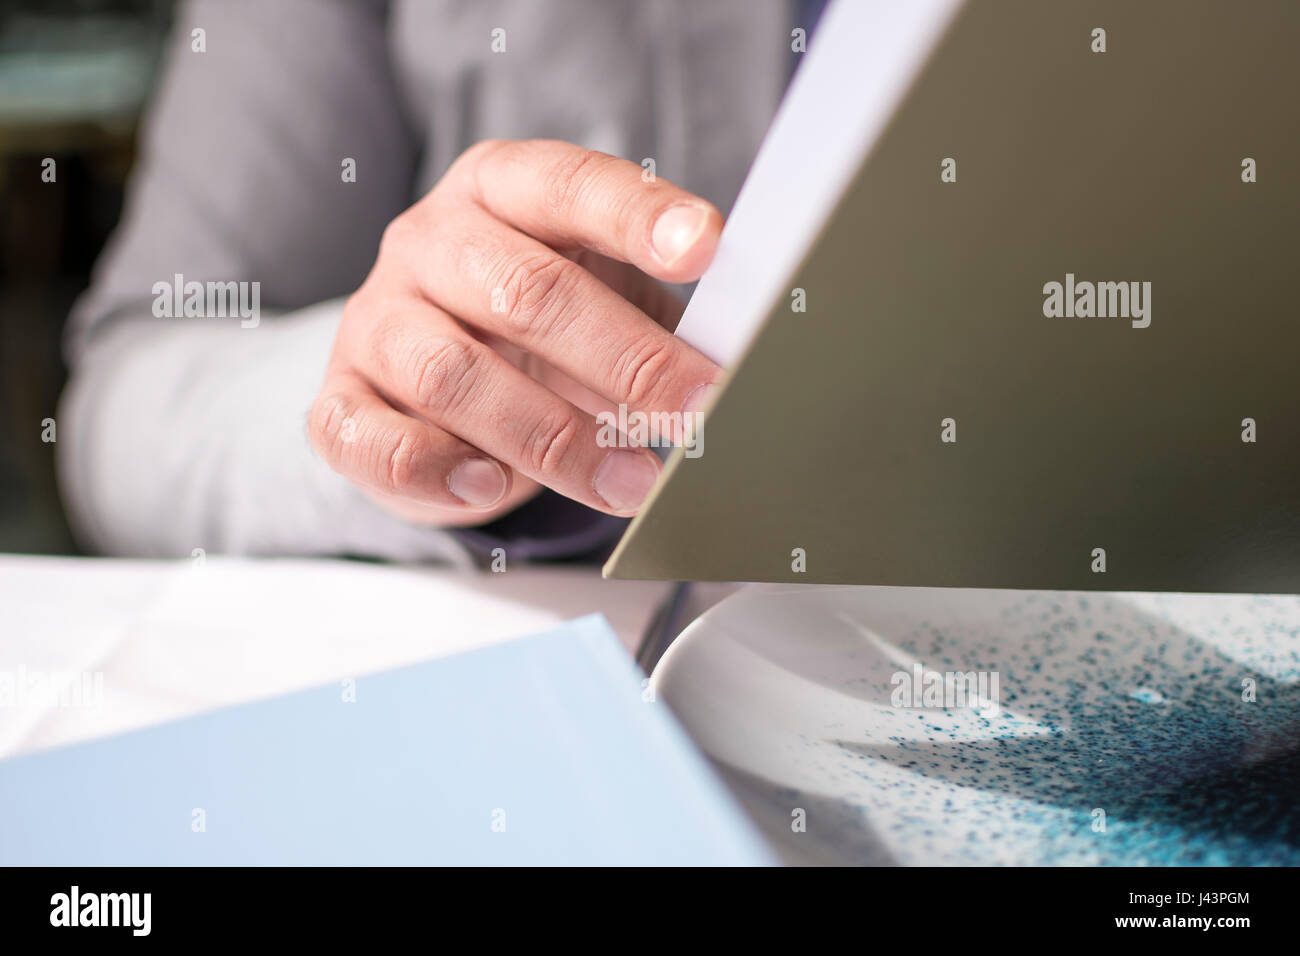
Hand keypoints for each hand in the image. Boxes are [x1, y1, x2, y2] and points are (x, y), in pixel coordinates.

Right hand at [309, 139, 722, 526]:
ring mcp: (377, 320)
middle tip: (697, 411)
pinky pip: (375, 440)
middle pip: (523, 291)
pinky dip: (436, 470)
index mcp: (499, 190)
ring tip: (632, 483)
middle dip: (626, 359)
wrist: (428, 380)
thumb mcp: (600, 296)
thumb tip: (732, 359)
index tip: (706, 247)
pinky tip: (492, 489)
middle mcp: (428, 241)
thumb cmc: (534, 329)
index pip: (568, 184)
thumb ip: (654, 313)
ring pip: (455, 374)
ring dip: (556, 439)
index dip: (636, 216)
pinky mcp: (342, 400)